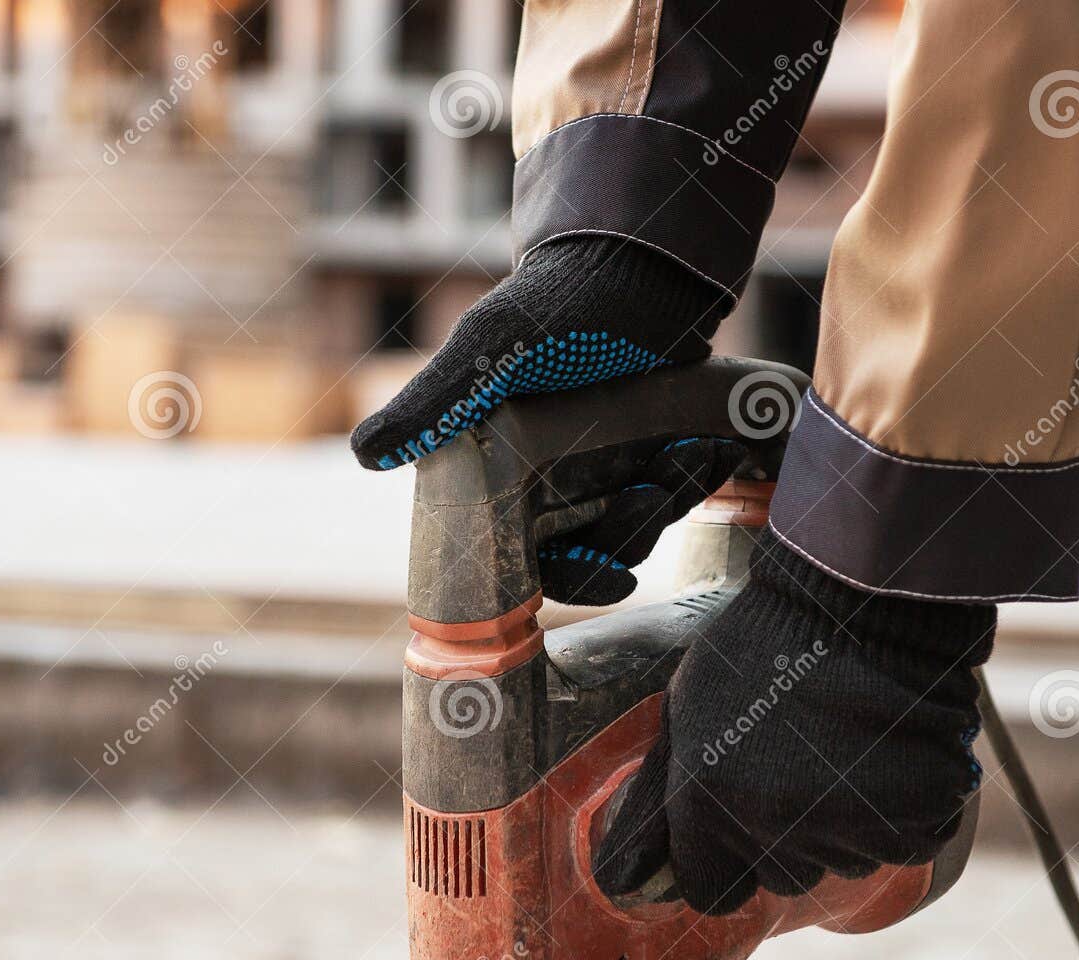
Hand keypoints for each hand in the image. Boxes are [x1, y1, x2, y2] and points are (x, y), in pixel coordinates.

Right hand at [350, 235, 731, 604]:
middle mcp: (547, 480)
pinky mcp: (648, 453)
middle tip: (653, 493)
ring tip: (688, 452)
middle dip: (630, 535)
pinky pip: (674, 493)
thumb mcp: (493, 347)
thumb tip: (368, 452)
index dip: (568, 578)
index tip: (611, 576)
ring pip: (639, 528)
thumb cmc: (558, 303)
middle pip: (591, 556)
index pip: (524, 560)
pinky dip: (695, 478)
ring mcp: (602, 468)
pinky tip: (711, 449)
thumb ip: (438, 401)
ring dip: (669, 499)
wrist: (637, 262)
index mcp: (499, 471)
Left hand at [594, 535, 994, 914]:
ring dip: (852, 817)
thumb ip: (653, 800)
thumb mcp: (683, 710)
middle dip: (791, 834)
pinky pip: (912, 838)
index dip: (727, 861)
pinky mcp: (917, 816)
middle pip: (784, 875)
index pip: (713, 892)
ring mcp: (849, 826)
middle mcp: (775, 827)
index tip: (744, 820)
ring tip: (851, 744)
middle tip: (803, 761)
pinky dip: (911, 807)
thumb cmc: (761, 646)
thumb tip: (618, 882)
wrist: (859, 598)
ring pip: (850, 858)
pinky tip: (894, 750)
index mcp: (709, 805)